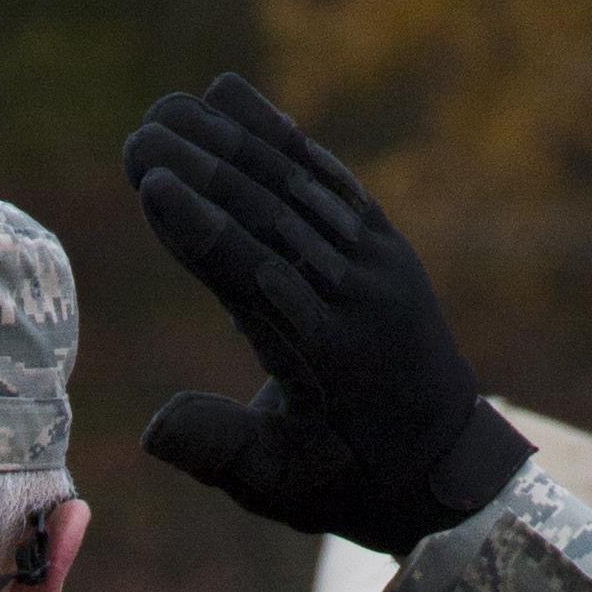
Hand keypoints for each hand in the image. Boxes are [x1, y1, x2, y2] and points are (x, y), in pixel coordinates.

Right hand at [123, 75, 526, 556]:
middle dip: (204, 167)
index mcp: (325, 356)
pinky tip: (234, 103)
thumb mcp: (281, 488)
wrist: (450, 470)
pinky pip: (329, 180)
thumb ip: (220, 452)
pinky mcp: (385, 243)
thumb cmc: (351, 484)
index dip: (201, 227)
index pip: (255, 275)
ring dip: (234, 139)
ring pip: (300, 186)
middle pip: (273, 216)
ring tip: (171, 107)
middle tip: (141, 134)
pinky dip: (281, 139)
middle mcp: (355, 297)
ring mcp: (376, 263)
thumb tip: (152, 432)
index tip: (151, 182)